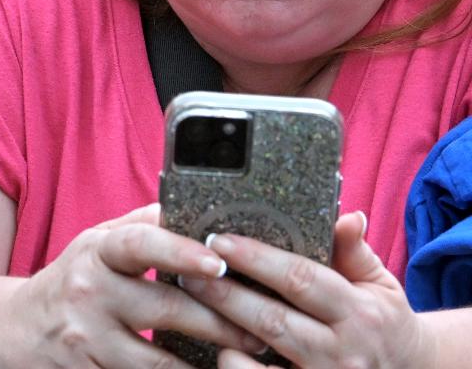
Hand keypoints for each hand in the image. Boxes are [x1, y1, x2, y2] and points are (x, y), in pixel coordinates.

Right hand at [0, 203, 264, 366]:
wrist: (15, 329)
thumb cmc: (72, 281)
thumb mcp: (95, 245)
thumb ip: (141, 228)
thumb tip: (192, 206)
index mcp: (96, 252)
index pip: (138, 244)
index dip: (179, 251)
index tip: (219, 261)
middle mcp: (89, 293)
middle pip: (165, 309)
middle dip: (220, 322)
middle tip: (261, 331)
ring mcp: (88, 339)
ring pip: (159, 360)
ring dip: (207, 365)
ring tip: (244, 361)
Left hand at [182, 213, 435, 368]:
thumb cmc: (382, 321)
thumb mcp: (378, 285)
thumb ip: (355, 252)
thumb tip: (346, 216)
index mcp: (359, 313)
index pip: (302, 279)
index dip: (257, 259)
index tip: (219, 239)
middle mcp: (343, 352)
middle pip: (273, 320)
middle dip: (226, 294)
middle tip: (188, 271)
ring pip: (262, 361)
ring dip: (224, 335)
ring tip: (191, 308)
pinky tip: (217, 351)